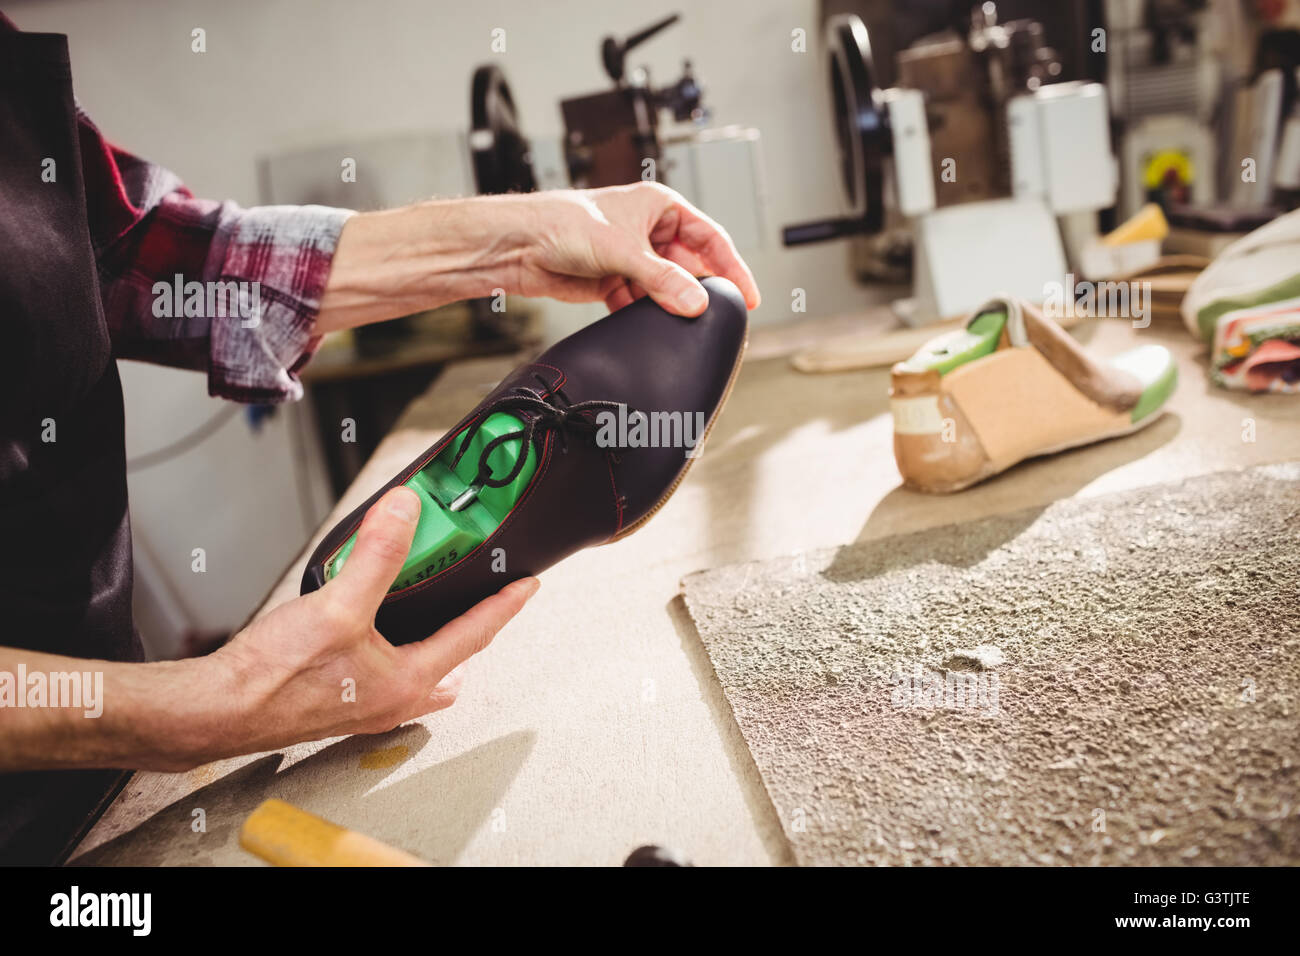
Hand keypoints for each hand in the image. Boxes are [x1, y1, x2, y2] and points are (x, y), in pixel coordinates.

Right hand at [207, 487, 537, 757]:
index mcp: (406, 681)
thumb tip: (406, 512)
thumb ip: (378, 554)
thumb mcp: (338, 604)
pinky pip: (383, 677)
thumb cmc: (274, 677)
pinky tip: (373, 636)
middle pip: (452, 664)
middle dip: (470, 635)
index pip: (474, 635)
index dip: (504, 605)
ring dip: (432, 648)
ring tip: (433, 616)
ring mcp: (364, 707)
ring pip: (419, 676)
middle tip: (482, 604)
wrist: (217, 709)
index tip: (527, 586)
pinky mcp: (337, 704)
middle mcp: (392, 700)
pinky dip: (394, 653)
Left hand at [506, 182, 761, 315]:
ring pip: (665, 287)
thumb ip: (662, 279)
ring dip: (669, 304)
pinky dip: (644, 314)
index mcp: (660, 206)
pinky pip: (641, 303)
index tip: (748, 295)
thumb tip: (696, 302)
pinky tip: (647, 324)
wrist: (519, 245)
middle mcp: (648, 230)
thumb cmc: (562, 222)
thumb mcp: (622, 249)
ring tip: (678, 321)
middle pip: (689, 266)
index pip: (710, 237)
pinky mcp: (613, 281)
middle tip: (716, 315)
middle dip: (699, 290)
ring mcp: (632, 257)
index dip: (732, 266)